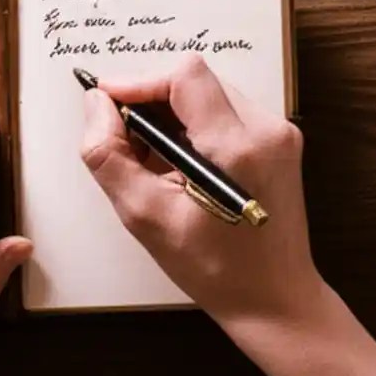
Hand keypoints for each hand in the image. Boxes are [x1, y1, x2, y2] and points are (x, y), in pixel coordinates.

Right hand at [79, 54, 318, 325]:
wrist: (274, 299)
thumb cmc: (214, 269)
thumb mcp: (145, 217)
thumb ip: (110, 155)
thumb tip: (96, 105)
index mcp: (236, 147)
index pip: (184, 76)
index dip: (139, 81)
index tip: (107, 102)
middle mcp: (266, 130)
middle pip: (196, 81)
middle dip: (153, 100)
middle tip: (125, 138)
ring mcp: (279, 135)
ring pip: (210, 94)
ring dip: (173, 115)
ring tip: (152, 159)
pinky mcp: (280, 143)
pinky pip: (227, 113)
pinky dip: (195, 127)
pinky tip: (181, 165)